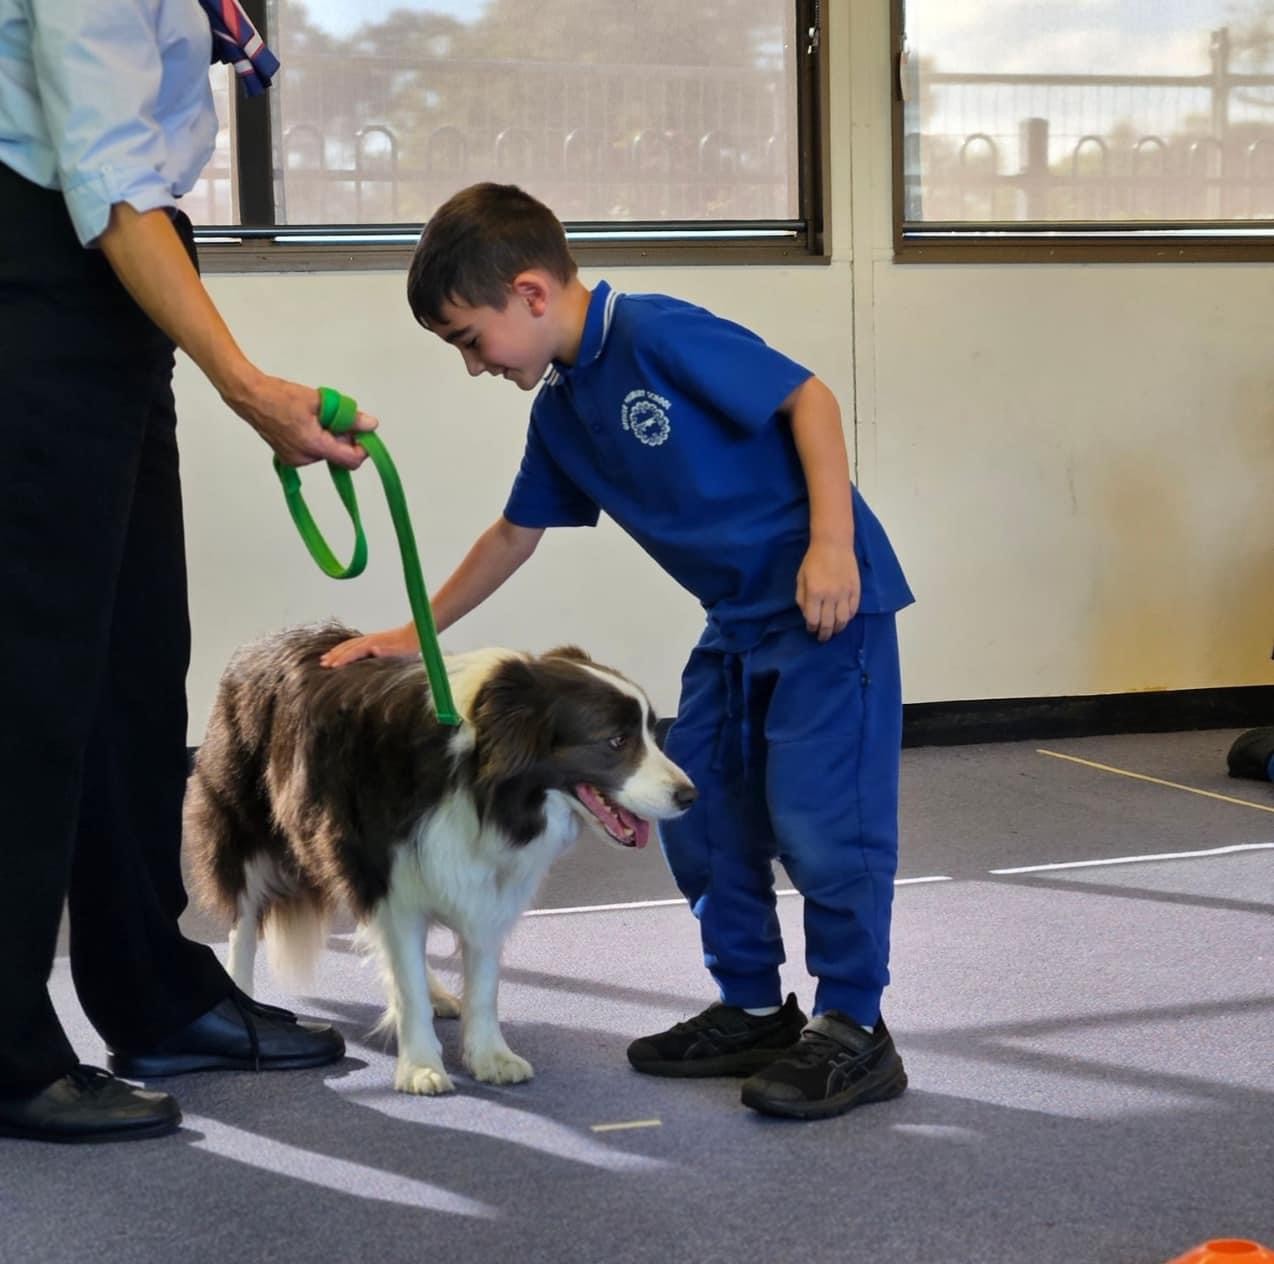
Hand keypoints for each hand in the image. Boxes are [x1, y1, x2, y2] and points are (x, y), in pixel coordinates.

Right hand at [223, 368, 377, 470]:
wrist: (250, 396)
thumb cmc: (279, 396)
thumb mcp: (319, 401)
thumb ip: (348, 417)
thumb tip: (371, 425)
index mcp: (313, 446)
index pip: (351, 460)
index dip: (363, 448)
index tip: (364, 433)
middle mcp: (304, 459)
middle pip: (339, 455)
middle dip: (344, 437)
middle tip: (338, 416)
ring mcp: (295, 460)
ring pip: (326, 452)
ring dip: (331, 437)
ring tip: (319, 415)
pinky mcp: (289, 456)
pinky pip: (313, 451)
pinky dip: (318, 439)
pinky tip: (310, 422)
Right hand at [320, 624, 419, 667]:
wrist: (418, 633)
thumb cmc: (411, 646)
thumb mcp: (402, 651)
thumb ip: (388, 651)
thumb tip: (374, 650)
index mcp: (374, 643)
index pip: (354, 651)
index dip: (342, 659)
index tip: (332, 666)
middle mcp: (370, 640)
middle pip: (348, 647)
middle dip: (334, 655)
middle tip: (322, 664)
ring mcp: (370, 639)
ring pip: (349, 645)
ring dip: (337, 651)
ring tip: (325, 658)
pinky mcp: (373, 640)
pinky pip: (354, 644)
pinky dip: (344, 648)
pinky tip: (341, 653)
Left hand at [796, 540, 860, 641]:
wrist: (834, 544)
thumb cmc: (814, 560)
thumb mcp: (801, 578)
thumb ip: (802, 598)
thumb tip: (808, 615)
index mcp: (815, 593)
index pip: (813, 620)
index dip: (812, 628)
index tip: (811, 630)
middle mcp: (831, 596)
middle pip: (829, 623)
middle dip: (825, 634)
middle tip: (823, 638)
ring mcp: (845, 593)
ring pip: (843, 620)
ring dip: (838, 629)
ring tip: (835, 631)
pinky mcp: (856, 589)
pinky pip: (854, 609)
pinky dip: (849, 617)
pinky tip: (844, 619)